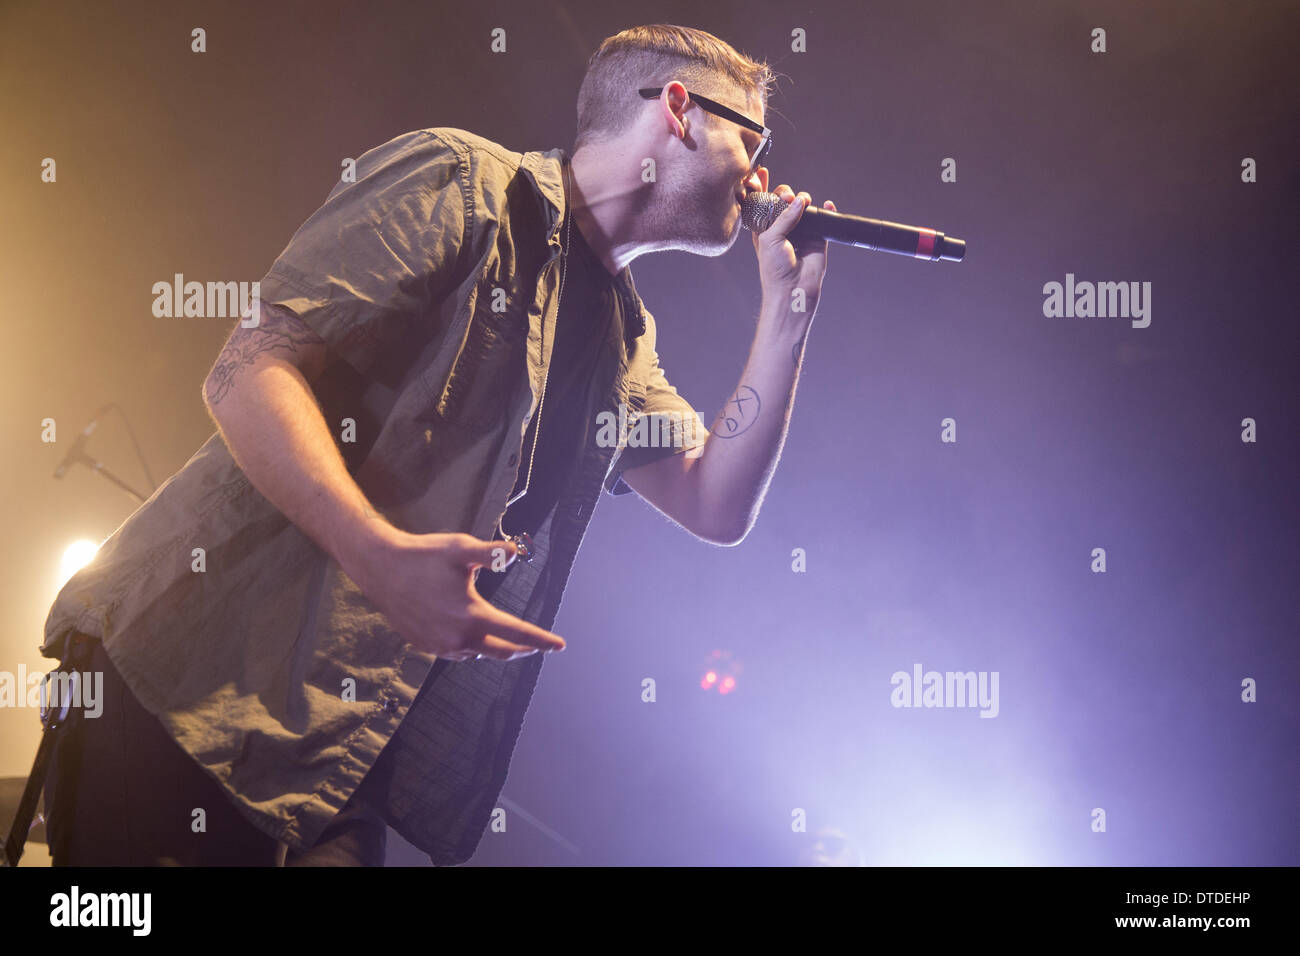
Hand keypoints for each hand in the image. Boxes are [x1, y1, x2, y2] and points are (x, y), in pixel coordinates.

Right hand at [347, 529, 565, 661]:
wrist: (380, 567)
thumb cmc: (424, 555)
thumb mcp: (462, 549)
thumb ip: (492, 554)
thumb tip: (516, 553)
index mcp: (472, 616)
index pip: (516, 632)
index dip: (541, 639)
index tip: (560, 645)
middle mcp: (458, 637)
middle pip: (500, 652)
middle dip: (521, 649)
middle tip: (536, 647)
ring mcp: (439, 646)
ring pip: (477, 654)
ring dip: (493, 648)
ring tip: (505, 641)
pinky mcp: (424, 646)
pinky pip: (456, 653)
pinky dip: (470, 648)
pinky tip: (471, 638)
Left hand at [749, 166, 835, 316]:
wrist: (793, 289)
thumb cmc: (774, 268)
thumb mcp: (769, 238)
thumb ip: (783, 216)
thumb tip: (800, 200)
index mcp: (763, 228)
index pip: (760, 202)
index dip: (760, 186)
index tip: (760, 172)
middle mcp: (781, 227)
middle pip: (782, 199)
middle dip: (783, 192)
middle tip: (785, 197)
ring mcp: (800, 231)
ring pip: (801, 205)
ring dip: (802, 198)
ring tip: (803, 201)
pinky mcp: (817, 237)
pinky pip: (823, 217)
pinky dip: (826, 208)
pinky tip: (826, 203)